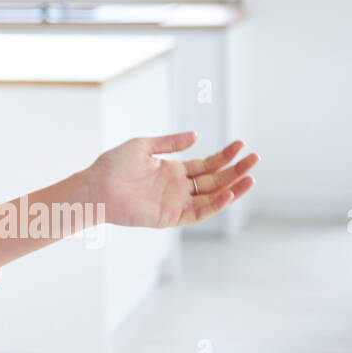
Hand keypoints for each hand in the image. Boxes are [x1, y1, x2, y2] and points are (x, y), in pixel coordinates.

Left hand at [81, 131, 257, 228]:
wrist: (96, 187)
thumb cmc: (113, 165)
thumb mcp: (143, 146)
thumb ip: (170, 143)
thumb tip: (196, 136)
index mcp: (172, 170)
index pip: (206, 164)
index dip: (224, 156)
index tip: (241, 145)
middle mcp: (178, 187)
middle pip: (215, 179)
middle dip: (235, 169)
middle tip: (255, 158)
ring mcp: (176, 202)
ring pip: (213, 197)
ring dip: (233, 188)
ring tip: (251, 176)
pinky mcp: (171, 216)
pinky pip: (198, 212)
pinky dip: (215, 205)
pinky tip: (229, 193)